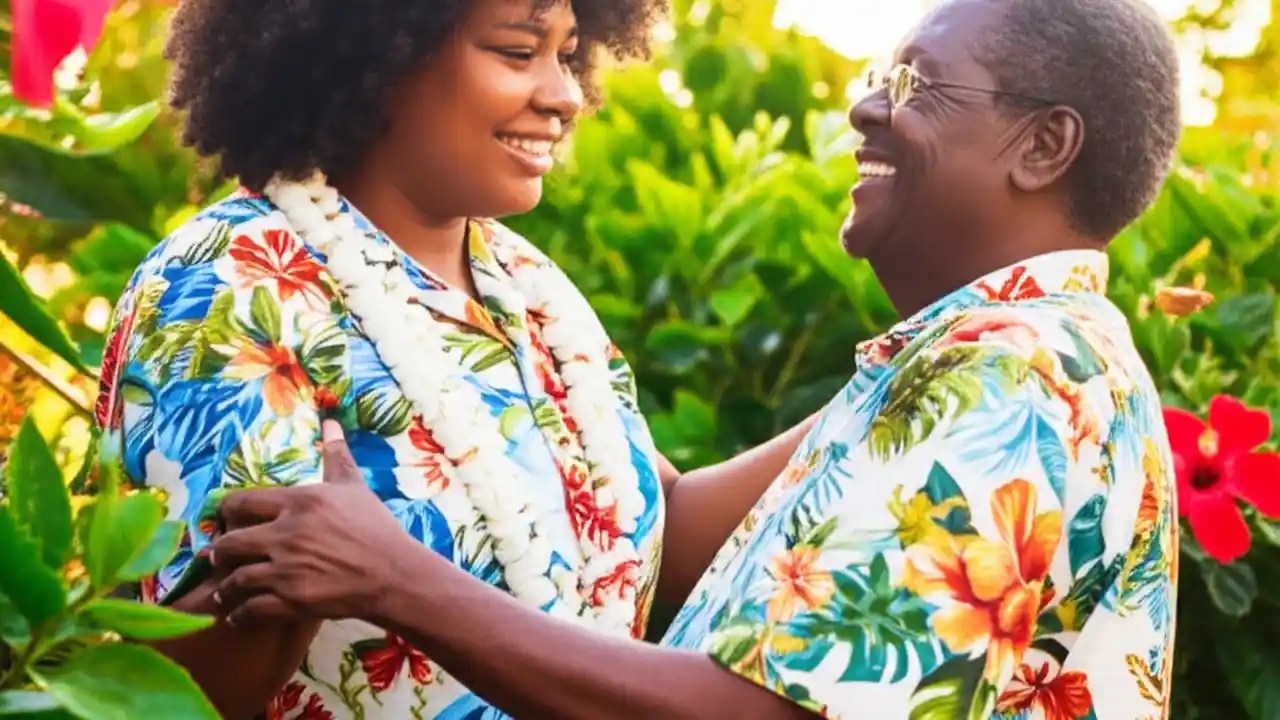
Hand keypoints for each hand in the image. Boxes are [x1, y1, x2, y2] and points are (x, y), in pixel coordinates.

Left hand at [211, 420, 414, 624]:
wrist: (394, 574)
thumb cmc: (375, 528)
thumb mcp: (354, 487)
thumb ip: (336, 455)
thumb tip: (330, 422)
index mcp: (299, 502)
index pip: (241, 502)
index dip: (225, 512)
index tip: (225, 519)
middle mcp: (286, 534)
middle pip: (229, 543)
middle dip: (217, 553)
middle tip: (215, 557)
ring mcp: (286, 570)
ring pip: (235, 580)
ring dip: (224, 589)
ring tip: (223, 592)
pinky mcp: (291, 601)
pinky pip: (251, 609)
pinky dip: (239, 614)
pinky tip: (238, 615)